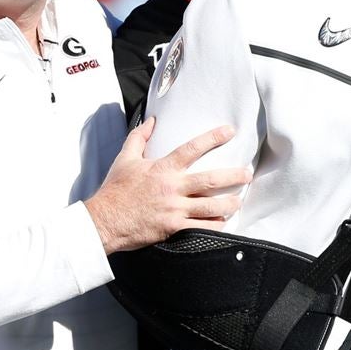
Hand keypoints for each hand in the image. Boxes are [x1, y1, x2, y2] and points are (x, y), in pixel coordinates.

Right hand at [87, 118, 251, 252]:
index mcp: (162, 169)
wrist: (102, 221)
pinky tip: (223, 222)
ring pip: (211, 206)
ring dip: (229, 203)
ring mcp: (174, 209)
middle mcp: (172, 188)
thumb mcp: (125, 159)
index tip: (229, 131)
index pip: (192, 148)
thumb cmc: (114, 190)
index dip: (213, 138)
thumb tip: (151, 120)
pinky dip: (215, 225)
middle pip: (211, 180)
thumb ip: (139, 138)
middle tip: (247, 174)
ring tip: (239, 201)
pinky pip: (201, 228)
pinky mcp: (173, 229)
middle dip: (234, 176)